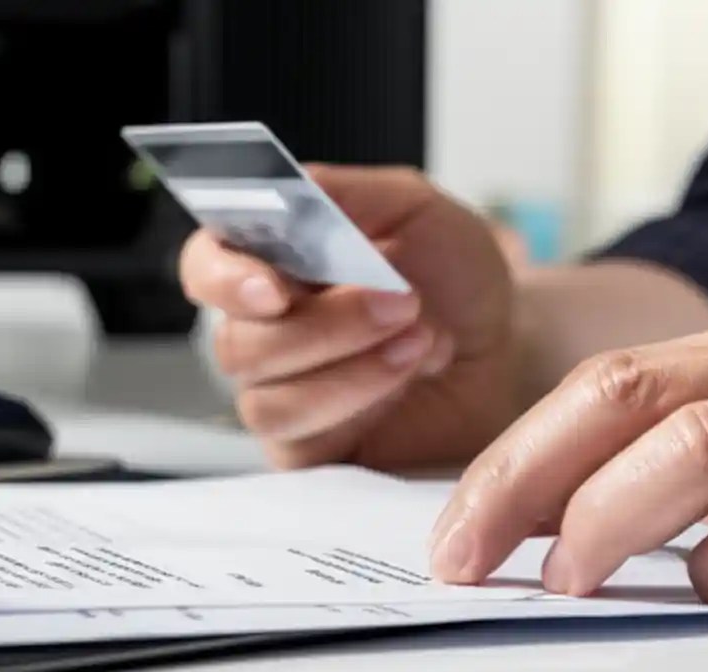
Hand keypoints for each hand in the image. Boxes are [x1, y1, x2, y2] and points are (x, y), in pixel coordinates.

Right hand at [180, 165, 520, 469]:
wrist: (503, 348)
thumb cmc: (450, 278)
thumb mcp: (414, 209)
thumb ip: (348, 194)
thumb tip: (292, 187)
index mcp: (266, 264)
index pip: (204, 269)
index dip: (224, 280)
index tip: (274, 287)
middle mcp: (259, 331)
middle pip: (236, 344)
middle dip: (323, 325)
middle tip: (399, 299)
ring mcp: (277, 394)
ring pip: (265, 400)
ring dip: (346, 367)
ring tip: (418, 338)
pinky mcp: (305, 448)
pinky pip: (299, 439)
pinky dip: (358, 399)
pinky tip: (406, 371)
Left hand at [430, 313, 707, 602]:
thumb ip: (653, 457)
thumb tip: (532, 519)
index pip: (601, 384)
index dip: (513, 458)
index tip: (452, 532)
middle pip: (621, 393)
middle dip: (520, 480)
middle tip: (465, 559)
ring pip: (692, 441)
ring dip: (603, 518)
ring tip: (565, 579)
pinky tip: (705, 583)